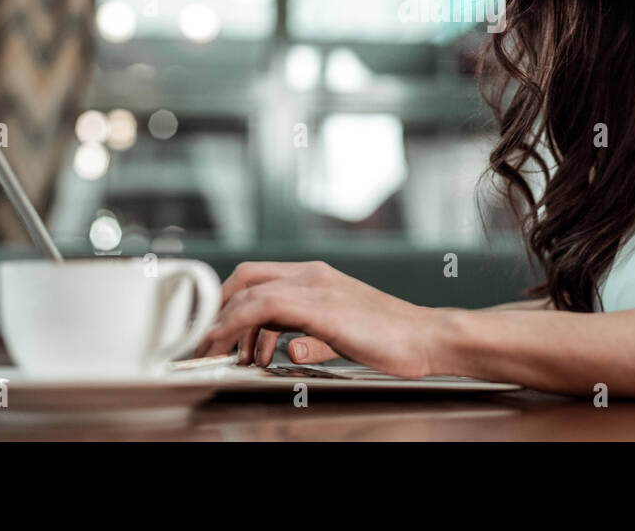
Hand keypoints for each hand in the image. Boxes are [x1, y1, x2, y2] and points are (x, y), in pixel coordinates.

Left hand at [192, 260, 441, 378]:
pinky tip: (245, 355)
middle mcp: (313, 276)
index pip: (257, 276)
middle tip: (205, 344)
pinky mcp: (323, 308)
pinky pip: (266, 309)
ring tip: (222, 358)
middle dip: (217, 310)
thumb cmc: (393, 339)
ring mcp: (318, 289)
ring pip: (251, 293)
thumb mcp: (342, 334)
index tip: (215, 331)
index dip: (228, 301)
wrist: (429, 338)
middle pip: (245, 278)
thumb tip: (290, 350)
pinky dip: (243, 327)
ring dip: (226, 325)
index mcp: (317, 277)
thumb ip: (312, 336)